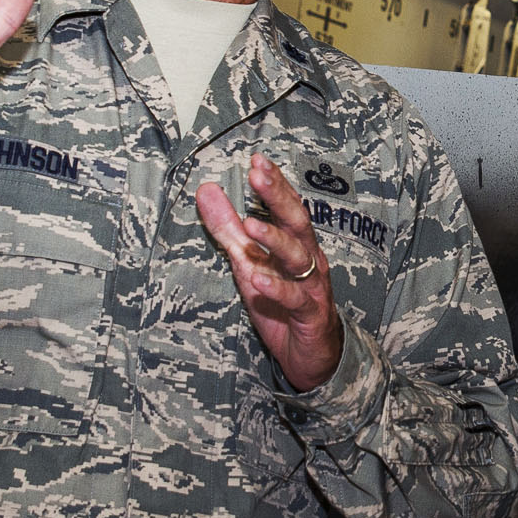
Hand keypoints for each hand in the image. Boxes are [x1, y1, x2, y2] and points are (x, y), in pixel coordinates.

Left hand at [195, 154, 344, 391]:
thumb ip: (229, 229)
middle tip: (258, 175)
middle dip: (278, 197)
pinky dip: (276, 288)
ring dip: (273, 240)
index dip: (274, 183)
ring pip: (297, 257)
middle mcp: (308, 260)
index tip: (257, 160)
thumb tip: (206, 190)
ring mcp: (311, 287)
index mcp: (296, 245)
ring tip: (250, 225)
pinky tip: (257, 278)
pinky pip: (293, 299)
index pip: (287, 206)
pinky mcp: (308, 315)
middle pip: (297, 222)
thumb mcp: (249, 263)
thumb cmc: (281, 307)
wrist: (311, 357)